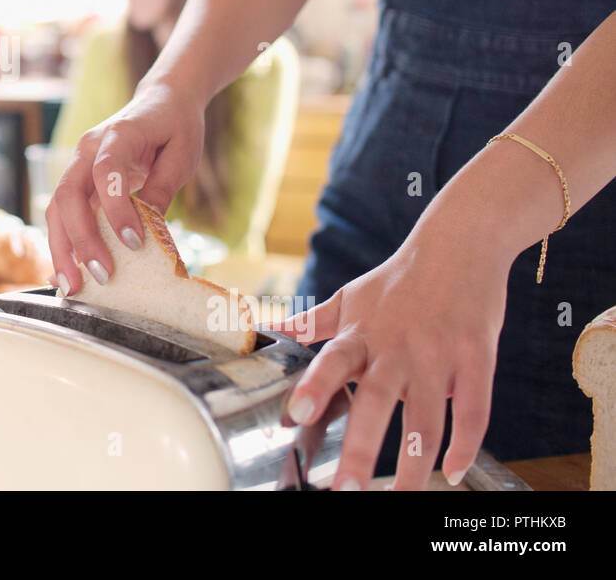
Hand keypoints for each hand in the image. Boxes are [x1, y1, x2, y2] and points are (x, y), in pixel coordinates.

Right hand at [45, 80, 205, 294]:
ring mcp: (78, 165)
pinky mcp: (80, 183)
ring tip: (73, 286)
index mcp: (118, 134)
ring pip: (57, 208)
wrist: (162, 100)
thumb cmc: (175, 126)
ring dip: (62, 249)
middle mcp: (88, 149)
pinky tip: (67, 273)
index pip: (107, 172)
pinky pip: (63, 215)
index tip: (134, 242)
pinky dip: (64, 245)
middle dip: (80, 239)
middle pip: (68, 194)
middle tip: (101, 275)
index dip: (116, 209)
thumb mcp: (182, 155)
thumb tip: (148, 234)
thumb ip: (162, 189)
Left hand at [264, 219, 512, 490]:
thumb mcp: (349, 298)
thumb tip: (266, 332)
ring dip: (414, 465)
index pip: (333, 361)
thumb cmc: (398, 278)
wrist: (461, 245)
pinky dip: (465, 445)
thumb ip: (310, 324)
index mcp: (362, 334)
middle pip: (378, 402)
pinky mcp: (477, 359)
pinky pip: (474, 411)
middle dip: (362, 449)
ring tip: (401, 497)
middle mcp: (398, 348)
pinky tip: (453, 471)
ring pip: (427, 420)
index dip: (316, 385)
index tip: (298, 414)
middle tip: (347, 489)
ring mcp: (440, 356)